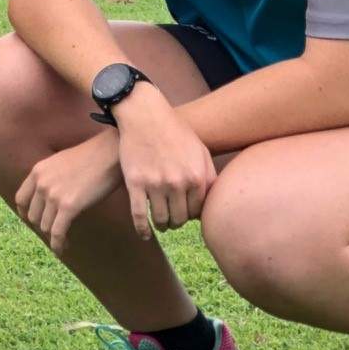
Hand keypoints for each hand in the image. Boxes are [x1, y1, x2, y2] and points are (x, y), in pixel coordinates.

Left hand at [15, 131, 122, 254]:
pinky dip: (58, 244)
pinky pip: (57, 233)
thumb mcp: (60, 163)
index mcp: (37, 171)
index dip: (26, 214)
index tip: (35, 222)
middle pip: (33, 216)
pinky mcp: (68, 206)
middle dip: (43, 226)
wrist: (108, 154)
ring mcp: (53, 194)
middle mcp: (41, 183)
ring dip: (53, 237)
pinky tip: (63, 249)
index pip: (21, 199)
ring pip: (45, 226)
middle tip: (55, 232)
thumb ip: (49, 178)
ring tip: (63, 240)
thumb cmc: (90, 159)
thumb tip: (47, 198)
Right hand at [114, 95, 216, 239]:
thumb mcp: (200, 150)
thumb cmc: (174, 131)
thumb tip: (213, 203)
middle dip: (177, 221)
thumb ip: (209, 177)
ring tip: (161, 222)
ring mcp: (154, 183)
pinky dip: (143, 229)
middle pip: (180, 219)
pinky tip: (145, 234)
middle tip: (173, 218)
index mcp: (196, 176)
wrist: (145, 115)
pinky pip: (139, 215)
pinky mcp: (134, 182)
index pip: (198, 212)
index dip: (192, 214)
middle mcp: (177, 183)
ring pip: (161, 220)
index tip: (186, 213)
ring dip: (162, 225)